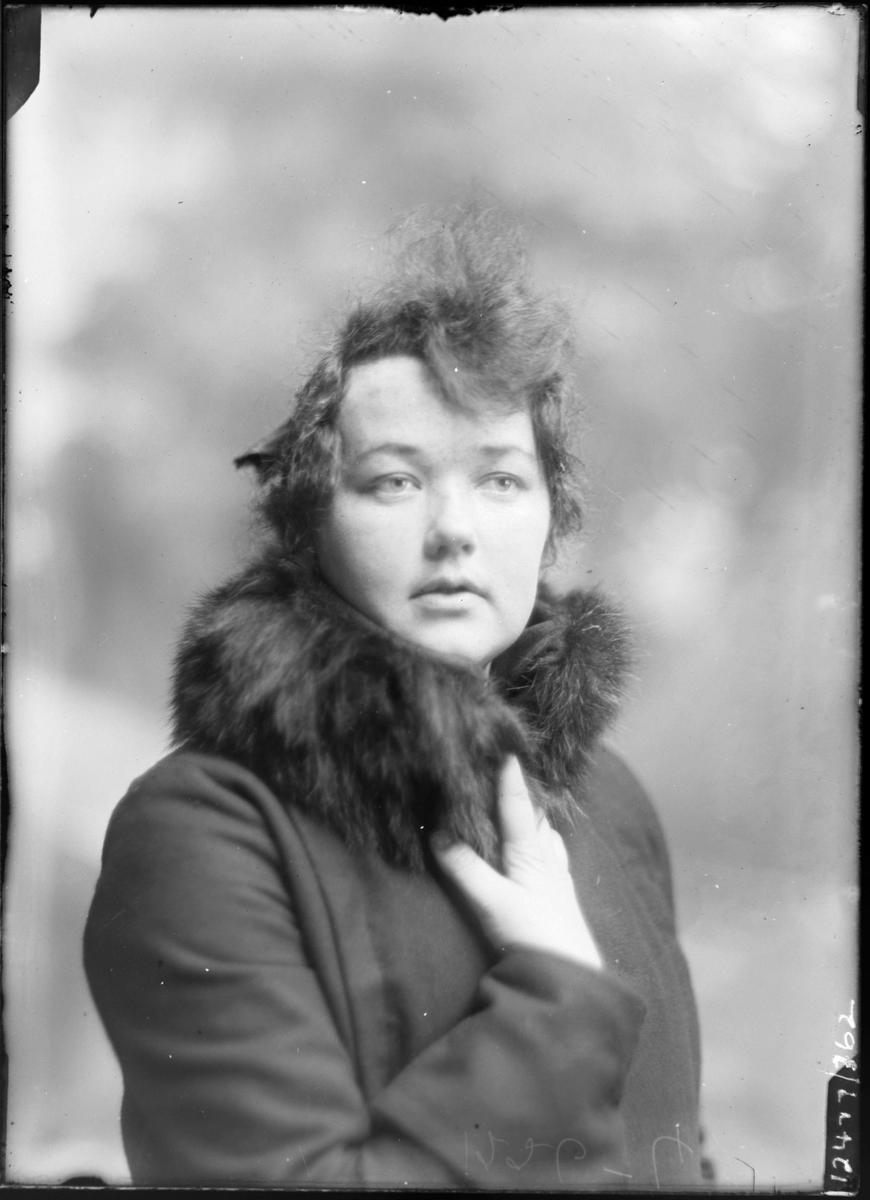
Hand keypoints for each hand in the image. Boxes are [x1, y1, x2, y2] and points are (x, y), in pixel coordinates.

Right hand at [432, 756, 601, 969]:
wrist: (573, 977)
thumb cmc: (534, 936)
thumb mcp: (491, 902)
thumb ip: (465, 868)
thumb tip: (437, 833)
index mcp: (531, 852)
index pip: (519, 806)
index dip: (511, 778)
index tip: (508, 749)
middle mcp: (548, 858)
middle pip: (537, 817)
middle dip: (525, 794)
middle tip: (512, 772)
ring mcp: (558, 877)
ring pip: (547, 836)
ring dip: (536, 818)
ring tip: (526, 805)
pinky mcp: (561, 897)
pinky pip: (553, 855)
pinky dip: (544, 841)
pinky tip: (544, 847)